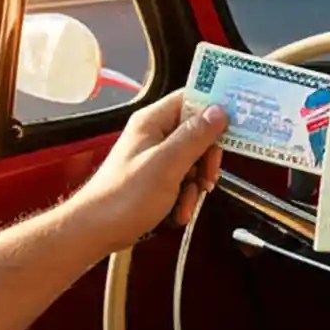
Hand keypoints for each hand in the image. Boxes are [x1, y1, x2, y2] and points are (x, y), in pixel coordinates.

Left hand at [75, 90, 226, 251]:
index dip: (214, 110)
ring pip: (192, 160)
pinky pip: (182, 179)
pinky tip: (178, 210)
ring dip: (195, 184)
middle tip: (208, 176)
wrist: (95, 231)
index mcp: (153, 121)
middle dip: (206, 158)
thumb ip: (195, 136)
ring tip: (187, 200)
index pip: (191, 98)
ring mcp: (154, 156)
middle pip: (197, 132)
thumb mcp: (167, 165)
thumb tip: (218, 112)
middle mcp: (153, 134)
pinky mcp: (154, 178)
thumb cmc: (122, 198)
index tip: (234, 125)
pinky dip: (185, 196)